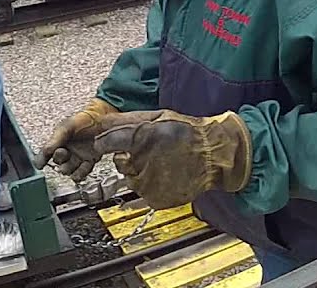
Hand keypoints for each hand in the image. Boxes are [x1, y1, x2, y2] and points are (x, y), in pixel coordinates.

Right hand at [35, 98, 118, 181]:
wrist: (102, 117)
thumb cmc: (83, 120)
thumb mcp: (66, 128)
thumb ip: (54, 141)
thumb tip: (43, 154)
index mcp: (58, 142)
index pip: (46, 154)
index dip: (42, 159)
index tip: (40, 165)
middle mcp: (67, 151)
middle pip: (58, 164)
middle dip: (60, 160)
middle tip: (64, 152)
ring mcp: (78, 156)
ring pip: (68, 171)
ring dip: (68, 170)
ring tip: (72, 163)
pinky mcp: (90, 160)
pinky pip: (82, 173)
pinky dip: (80, 174)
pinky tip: (81, 170)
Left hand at [93, 109, 251, 209]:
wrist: (213, 155)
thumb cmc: (188, 133)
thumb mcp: (158, 118)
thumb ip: (127, 121)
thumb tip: (103, 121)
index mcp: (142, 138)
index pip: (107, 141)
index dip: (104, 142)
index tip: (104, 143)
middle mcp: (143, 161)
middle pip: (120, 162)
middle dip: (130, 157)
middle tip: (151, 152)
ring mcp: (148, 183)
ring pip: (131, 178)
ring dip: (140, 172)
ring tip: (163, 163)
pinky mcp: (154, 198)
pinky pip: (143, 191)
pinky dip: (150, 184)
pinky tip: (166, 175)